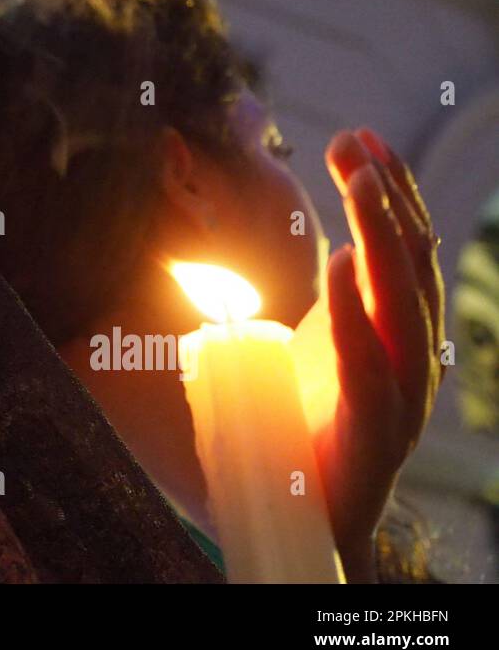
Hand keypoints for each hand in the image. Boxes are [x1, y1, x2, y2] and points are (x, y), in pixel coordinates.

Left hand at [301, 128, 442, 581]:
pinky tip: (341, 262)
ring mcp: (400, 394)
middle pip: (409, 261)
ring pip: (403, 301)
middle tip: (354, 139)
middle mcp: (409, 354)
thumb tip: (239, 244)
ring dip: (381, 234)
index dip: (387, 190)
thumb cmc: (298, 422)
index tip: (359, 135)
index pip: (402, 247)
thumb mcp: (288, 343)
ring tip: (358, 180)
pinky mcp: (375, 432)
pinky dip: (356, 310)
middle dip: (385, 195)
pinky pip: (370, 362)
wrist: (305, 513)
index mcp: (392, 329)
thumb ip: (282, 295)